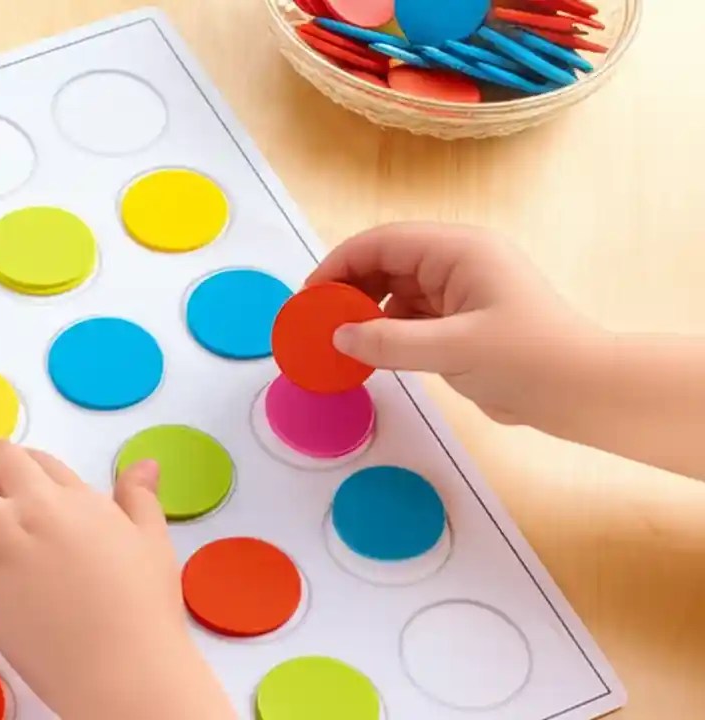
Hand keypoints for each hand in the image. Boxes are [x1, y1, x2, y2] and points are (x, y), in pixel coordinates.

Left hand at [0, 441, 232, 719]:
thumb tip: (144, 464)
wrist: (124, 669)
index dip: (24, 468)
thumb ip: (140, 500)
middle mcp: (37, 511)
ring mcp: (4, 545)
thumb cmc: (145, 611)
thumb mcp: (152, 543)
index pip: (39, 460)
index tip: (19, 485)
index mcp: (78, 500)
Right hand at [307, 221, 605, 426]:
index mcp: (459, 250)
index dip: (340, 264)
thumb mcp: (453, 350)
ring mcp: (461, 292)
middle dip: (348, 287)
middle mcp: (458, 262)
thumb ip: (390, 342)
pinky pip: (412, 317)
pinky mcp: (463, 322)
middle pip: (387, 262)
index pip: (384, 242)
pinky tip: (367, 352)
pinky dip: (386, 330)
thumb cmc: (527, 359)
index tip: (309, 296)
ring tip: (336, 339)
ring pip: (397, 290)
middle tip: (316, 321)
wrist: (583, 392)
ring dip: (365, 311)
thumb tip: (338, 338)